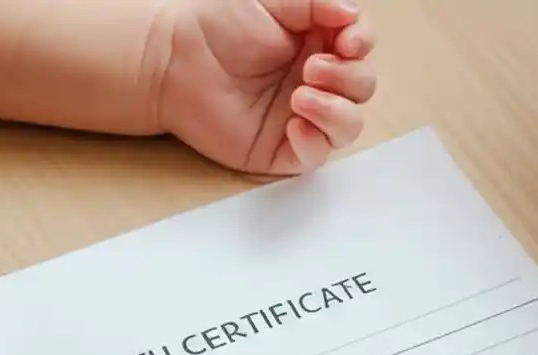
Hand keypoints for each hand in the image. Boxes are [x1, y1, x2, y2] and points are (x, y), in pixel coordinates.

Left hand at [160, 0, 375, 174]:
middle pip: (362, 86)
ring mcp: (302, 115)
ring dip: (336, 111)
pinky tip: (294, 124)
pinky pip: (317, 155)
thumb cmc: (217, 26)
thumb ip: (318, 1)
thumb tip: (354, 15)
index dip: (363, 43)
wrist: (174, 61)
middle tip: (310, 69)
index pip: (361, 46)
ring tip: (300, 97)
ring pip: (349, 125)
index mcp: (318, 41)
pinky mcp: (283, 147)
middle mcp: (315, 79)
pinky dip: (315, 142)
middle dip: (347, 78)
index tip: (348, 41)